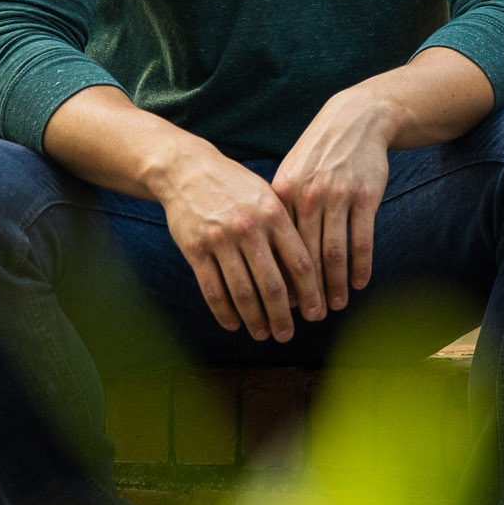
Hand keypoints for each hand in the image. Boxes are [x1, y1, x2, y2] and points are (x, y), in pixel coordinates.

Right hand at [153, 149, 321, 340]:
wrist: (187, 169)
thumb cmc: (235, 187)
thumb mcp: (267, 197)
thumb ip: (286, 230)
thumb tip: (306, 276)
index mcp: (274, 213)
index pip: (300, 262)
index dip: (311, 293)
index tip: (316, 313)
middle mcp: (249, 227)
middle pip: (273, 284)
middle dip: (283, 316)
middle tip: (287, 335)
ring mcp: (220, 239)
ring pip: (243, 292)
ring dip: (255, 319)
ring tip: (263, 334)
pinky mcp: (195, 249)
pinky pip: (213, 290)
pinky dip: (224, 312)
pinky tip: (233, 324)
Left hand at [272, 87, 395, 310]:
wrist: (355, 120)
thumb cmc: (318, 154)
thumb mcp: (290, 174)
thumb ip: (278, 210)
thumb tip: (264, 254)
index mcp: (282, 194)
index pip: (276, 247)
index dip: (279, 279)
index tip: (280, 304)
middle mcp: (306, 196)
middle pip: (304, 256)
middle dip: (306, 292)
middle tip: (308, 317)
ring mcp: (337, 196)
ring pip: (333, 252)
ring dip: (335, 284)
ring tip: (335, 306)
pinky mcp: (364, 196)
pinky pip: (361, 239)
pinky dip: (361, 266)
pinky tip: (360, 283)